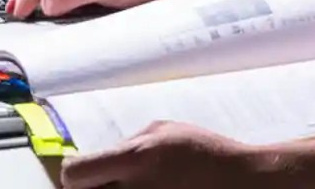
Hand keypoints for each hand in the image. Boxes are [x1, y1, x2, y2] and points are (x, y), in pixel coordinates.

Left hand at [59, 121, 269, 188]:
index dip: (75, 173)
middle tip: (109, 183)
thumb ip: (129, 143)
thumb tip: (104, 157)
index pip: (75, 173)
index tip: (86, 172)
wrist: (240, 183)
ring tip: (136, 187)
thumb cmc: (205, 153)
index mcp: (134, 159)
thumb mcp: (165, 130)